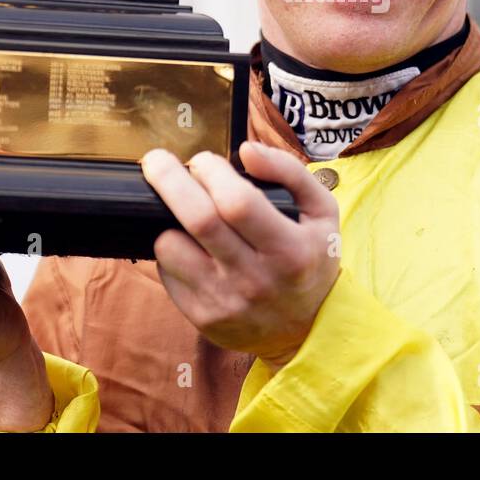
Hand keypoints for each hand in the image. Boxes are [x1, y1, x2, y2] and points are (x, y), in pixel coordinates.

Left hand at [142, 142, 341, 367]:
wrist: (306, 328)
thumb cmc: (310, 258)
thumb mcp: (322, 211)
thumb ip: (289, 172)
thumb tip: (246, 150)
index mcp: (289, 249)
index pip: (238, 202)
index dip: (212, 172)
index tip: (204, 161)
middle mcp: (256, 279)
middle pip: (198, 220)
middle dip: (169, 180)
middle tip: (157, 161)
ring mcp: (226, 302)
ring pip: (172, 247)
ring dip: (168, 220)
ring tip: (184, 213)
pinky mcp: (203, 317)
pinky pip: (167, 273)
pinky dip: (171, 249)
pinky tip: (190, 245)